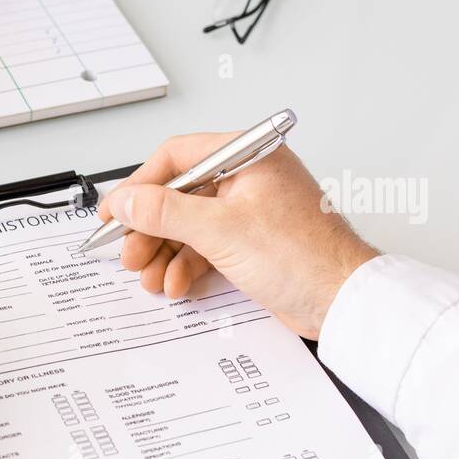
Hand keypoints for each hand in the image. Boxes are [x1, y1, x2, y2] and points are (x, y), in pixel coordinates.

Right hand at [98, 133, 379, 339]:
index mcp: (248, 157)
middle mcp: (248, 179)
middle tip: (128, 251)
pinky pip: (206, 248)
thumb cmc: (305, 257)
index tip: (116, 211)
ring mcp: (249, 213)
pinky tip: (176, 284)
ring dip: (164, 253)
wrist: (342, 301)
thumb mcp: (220, 230)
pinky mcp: (251, 244)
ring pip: (189, 226)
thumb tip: (128, 201)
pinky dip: (186, 266)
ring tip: (148, 275)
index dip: (140, 185)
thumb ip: (165, 212)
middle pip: (179, 196)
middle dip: (150, 229)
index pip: (177, 157)